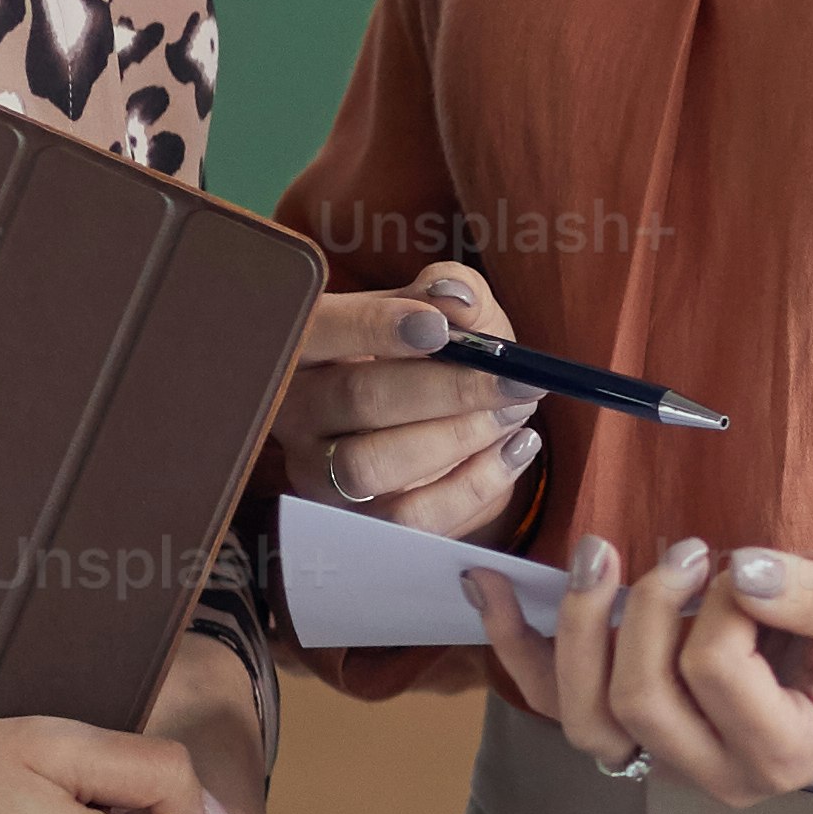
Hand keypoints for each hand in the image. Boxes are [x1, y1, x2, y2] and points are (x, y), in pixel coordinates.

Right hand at [276, 262, 541, 532]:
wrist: (448, 425)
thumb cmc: (438, 356)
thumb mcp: (449, 312)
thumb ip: (454, 291)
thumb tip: (453, 294)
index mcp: (305, 344)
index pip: (317, 329)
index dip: (375, 327)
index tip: (441, 328)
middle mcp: (296, 411)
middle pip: (355, 399)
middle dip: (446, 388)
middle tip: (514, 378)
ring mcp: (318, 474)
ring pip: (371, 467)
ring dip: (456, 439)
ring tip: (514, 413)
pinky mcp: (356, 522)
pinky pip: (407, 518)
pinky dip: (473, 486)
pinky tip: (515, 450)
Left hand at [478, 533, 812, 804]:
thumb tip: (737, 567)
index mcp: (778, 755)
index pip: (713, 671)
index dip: (721, 602)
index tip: (752, 568)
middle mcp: (713, 775)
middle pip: (635, 702)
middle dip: (644, 611)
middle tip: (684, 550)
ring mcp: (667, 763)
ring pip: (584, 716)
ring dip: (577, 628)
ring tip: (597, 554)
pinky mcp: (640, 736)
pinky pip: (560, 706)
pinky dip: (518, 648)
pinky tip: (487, 587)